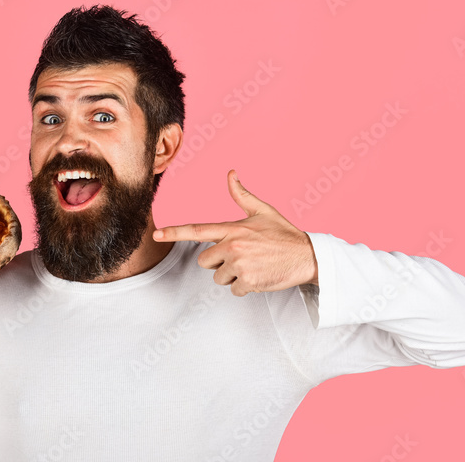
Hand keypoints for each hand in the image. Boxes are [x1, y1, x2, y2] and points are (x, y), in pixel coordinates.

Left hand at [152, 170, 317, 296]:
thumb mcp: (263, 211)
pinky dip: (245, 287)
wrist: (307, 256)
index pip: (197, 230)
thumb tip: (231, 173)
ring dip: (232, 276)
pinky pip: (234, 290)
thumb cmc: (284, 234)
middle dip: (219, 262)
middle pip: (204, 261)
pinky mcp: (249, 282)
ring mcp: (240, 265)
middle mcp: (233, 246)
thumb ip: (242, 195)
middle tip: (241, 257)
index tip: (156, 233)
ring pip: (219, 278)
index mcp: (232, 228)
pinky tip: (259, 277)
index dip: (174, 232)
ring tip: (253, 266)